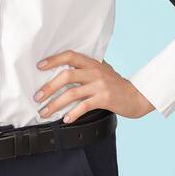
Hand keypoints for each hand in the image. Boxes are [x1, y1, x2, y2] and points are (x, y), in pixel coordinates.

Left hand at [35, 51, 153, 120]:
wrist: (137, 96)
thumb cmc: (117, 85)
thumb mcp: (103, 71)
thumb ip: (88, 69)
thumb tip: (64, 71)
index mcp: (93, 63)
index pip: (70, 56)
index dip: (54, 59)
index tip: (40, 66)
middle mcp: (96, 72)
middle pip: (67, 75)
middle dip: (49, 87)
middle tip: (37, 97)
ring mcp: (100, 85)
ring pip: (72, 93)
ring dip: (55, 104)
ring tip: (45, 112)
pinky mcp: (105, 98)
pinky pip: (84, 106)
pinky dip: (72, 114)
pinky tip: (66, 119)